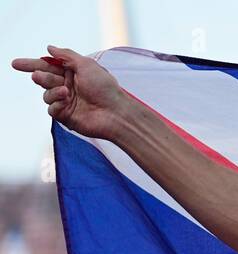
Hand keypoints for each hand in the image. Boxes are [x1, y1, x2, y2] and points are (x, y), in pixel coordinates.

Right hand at [11, 45, 128, 140]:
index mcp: (72, 73)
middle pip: (43, 78)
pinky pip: (51, 109)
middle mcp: (68, 87)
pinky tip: (65, 101)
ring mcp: (67, 102)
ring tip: (65, 92)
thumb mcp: (86, 65)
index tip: (16, 64)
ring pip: (46, 94)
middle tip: (38, 76)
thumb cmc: (105, 88)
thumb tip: (49, 48)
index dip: (31, 64)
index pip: (47, 66)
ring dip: (52, 91)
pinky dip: (55, 103)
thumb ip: (66, 56)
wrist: (116, 113)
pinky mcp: (67, 116)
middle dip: (40, 76)